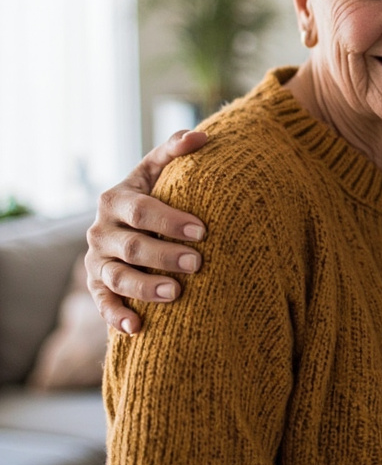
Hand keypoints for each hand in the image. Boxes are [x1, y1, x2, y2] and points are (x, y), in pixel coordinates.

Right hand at [86, 130, 208, 334]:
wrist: (128, 222)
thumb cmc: (154, 192)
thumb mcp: (158, 169)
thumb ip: (176, 149)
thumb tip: (202, 137)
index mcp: (115, 199)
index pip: (141, 210)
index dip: (170, 220)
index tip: (203, 230)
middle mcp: (100, 231)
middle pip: (131, 246)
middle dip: (164, 255)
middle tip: (199, 262)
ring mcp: (96, 261)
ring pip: (117, 277)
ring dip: (145, 288)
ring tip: (176, 293)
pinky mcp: (96, 286)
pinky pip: (103, 304)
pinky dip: (116, 316)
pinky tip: (137, 327)